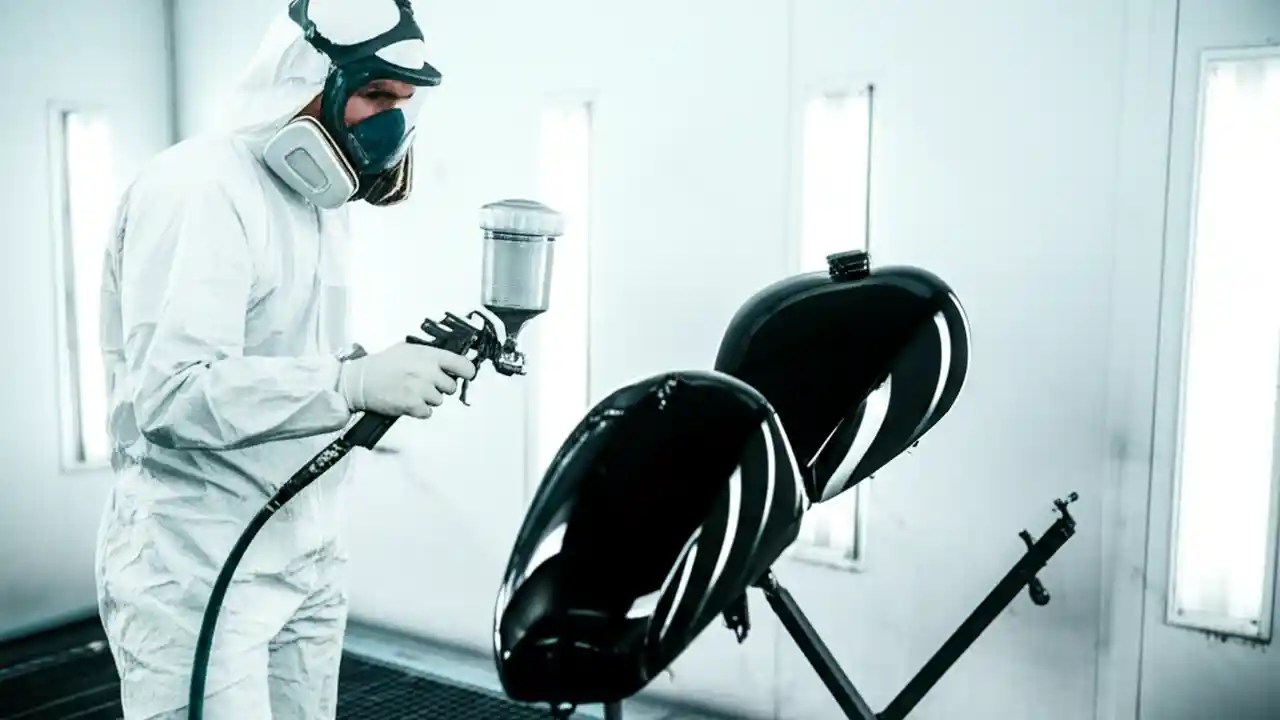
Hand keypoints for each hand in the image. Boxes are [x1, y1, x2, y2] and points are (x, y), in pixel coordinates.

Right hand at [338, 342, 476, 418]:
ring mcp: (420, 389)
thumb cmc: (384, 364)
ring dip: (428, 399)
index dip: (467, 371)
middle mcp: (427, 371)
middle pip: (451, 386)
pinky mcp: (413, 405)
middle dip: (440, 387)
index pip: (462, 364)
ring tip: (411, 391)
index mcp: (428, 355)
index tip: (465, 375)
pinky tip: (407, 401)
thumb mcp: (409, 350)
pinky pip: (428, 412)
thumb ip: (431, 355)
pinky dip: (419, 410)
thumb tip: (452, 362)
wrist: (361, 380)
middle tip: (423, 384)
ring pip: (439, 400)